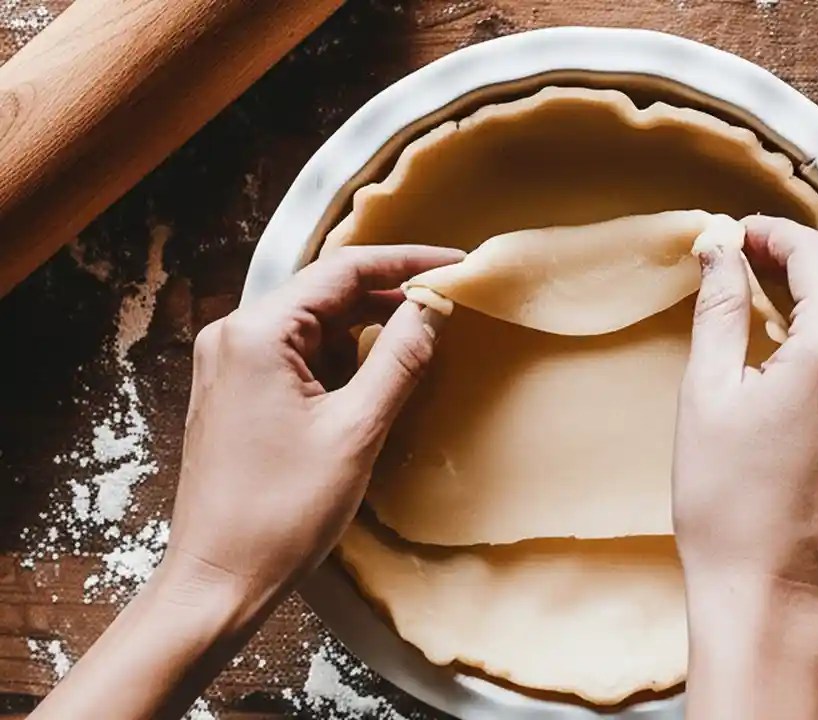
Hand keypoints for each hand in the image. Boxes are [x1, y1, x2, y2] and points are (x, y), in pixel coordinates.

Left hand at [31, 244, 461, 719]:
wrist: (218, 580)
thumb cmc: (281, 512)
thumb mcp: (357, 431)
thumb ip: (399, 359)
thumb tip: (432, 308)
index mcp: (256, 334)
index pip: (343, 271)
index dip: (407, 263)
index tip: (457, 264)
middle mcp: (233, 336)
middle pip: (326, 292)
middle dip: (389, 295)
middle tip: (448, 303)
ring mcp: (228, 364)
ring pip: (313, 324)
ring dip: (366, 329)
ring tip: (421, 341)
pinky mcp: (234, 392)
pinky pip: (297, 354)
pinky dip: (340, 358)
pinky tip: (376, 376)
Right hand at [674, 216, 817, 719]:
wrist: (776, 597)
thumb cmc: (732, 505)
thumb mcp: (708, 392)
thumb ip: (719, 306)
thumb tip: (718, 248)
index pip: (815, 255)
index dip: (772, 235)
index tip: (739, 237)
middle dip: (795, 276)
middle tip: (743, 276)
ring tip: (767, 332)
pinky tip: (801, 387)